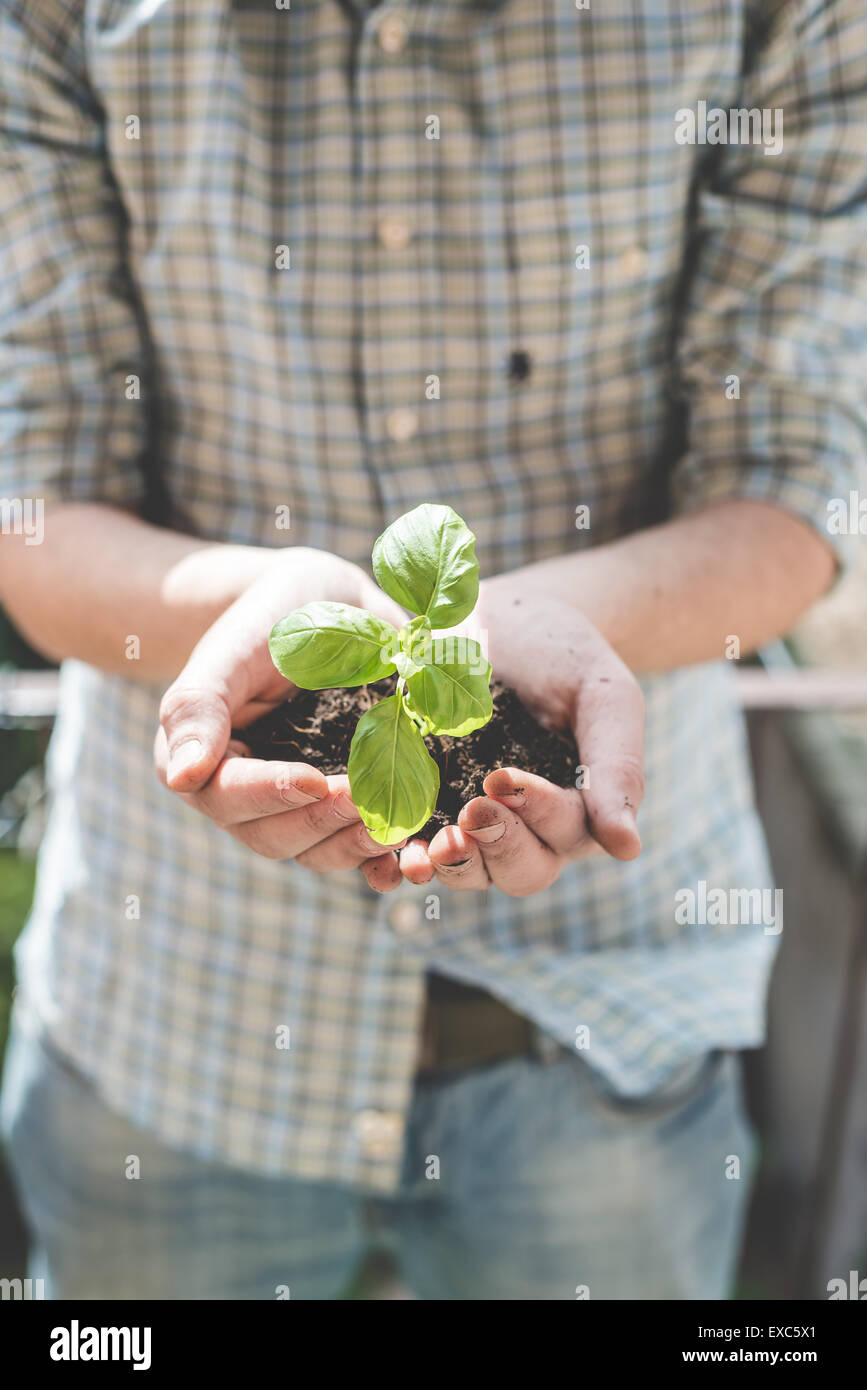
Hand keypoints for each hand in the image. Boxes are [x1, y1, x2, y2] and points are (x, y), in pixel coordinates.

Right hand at [155, 547, 408, 872]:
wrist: (325, 601)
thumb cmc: (273, 612)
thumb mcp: (235, 642)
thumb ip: (200, 703)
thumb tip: (180, 777)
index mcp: (201, 757)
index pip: (226, 793)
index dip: (271, 793)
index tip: (316, 780)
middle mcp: (241, 795)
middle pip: (272, 834)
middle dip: (322, 821)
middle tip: (368, 800)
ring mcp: (291, 807)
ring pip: (313, 850)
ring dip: (354, 846)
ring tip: (398, 828)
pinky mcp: (335, 807)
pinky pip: (350, 846)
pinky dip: (378, 856)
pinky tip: (409, 853)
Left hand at [387, 578, 644, 896]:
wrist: (496, 615)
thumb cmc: (561, 651)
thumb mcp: (601, 693)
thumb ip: (617, 763)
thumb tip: (627, 847)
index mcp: (580, 808)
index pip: (567, 833)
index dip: (538, 814)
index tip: (504, 776)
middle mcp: (527, 828)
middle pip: (520, 871)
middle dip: (496, 848)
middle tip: (471, 812)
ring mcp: (471, 822)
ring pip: (469, 872)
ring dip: (449, 867)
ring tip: (425, 850)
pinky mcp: (421, 808)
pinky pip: (414, 852)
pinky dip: (399, 863)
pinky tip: (387, 854)